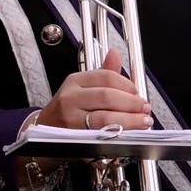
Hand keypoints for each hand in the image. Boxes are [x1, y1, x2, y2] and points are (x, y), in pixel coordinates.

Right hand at [37, 48, 152, 131]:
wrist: (46, 130)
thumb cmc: (68, 109)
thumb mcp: (82, 87)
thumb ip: (103, 72)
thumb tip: (115, 53)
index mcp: (75, 81)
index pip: (106, 77)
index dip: (128, 85)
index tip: (138, 94)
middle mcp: (70, 97)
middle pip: (107, 97)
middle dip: (132, 104)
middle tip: (145, 109)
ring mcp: (70, 118)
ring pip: (105, 118)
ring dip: (129, 121)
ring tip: (142, 121)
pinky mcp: (74, 138)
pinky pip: (100, 135)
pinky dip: (118, 135)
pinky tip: (129, 134)